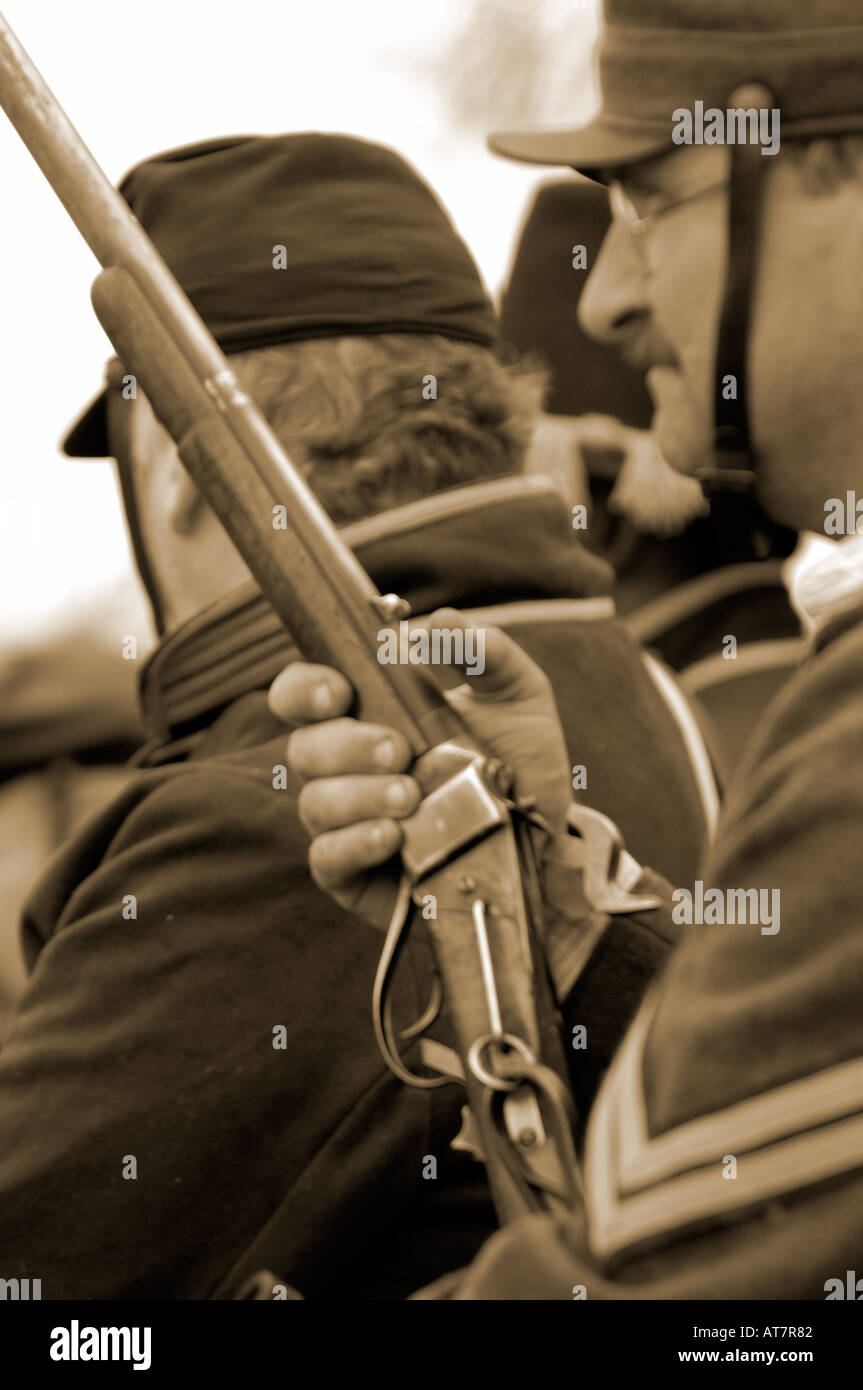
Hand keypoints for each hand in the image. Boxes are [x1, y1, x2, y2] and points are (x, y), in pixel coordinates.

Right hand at [268, 608, 570, 927]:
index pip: (302, 693)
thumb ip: (485, 651)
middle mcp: (345, 767)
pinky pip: (327, 859)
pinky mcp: (354, 874)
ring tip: (412, 797)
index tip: (338, 692)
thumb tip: (437, 622)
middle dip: (348, 746)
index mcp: (368, 713)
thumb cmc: (519, 759)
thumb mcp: (518, 695)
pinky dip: (354, 843)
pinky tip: (391, 837)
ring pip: (314, 802)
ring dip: (359, 795)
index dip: (303, 689)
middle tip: (401, 750)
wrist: (546, 840)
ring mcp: (346, 822)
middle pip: (303, 747)